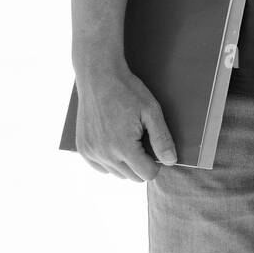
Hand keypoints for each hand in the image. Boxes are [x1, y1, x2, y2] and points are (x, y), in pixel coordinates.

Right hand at [74, 61, 176, 180]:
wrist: (99, 75)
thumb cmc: (127, 90)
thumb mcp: (151, 110)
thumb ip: (162, 138)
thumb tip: (170, 161)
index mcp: (124, 147)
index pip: (147, 174)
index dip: (156, 163)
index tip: (154, 147)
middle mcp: (105, 155)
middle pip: (132, 177)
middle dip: (141, 163)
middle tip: (140, 138)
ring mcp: (92, 152)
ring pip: (116, 173)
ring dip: (125, 162)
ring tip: (126, 137)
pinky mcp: (83, 148)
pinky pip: (101, 167)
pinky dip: (109, 160)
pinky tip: (113, 140)